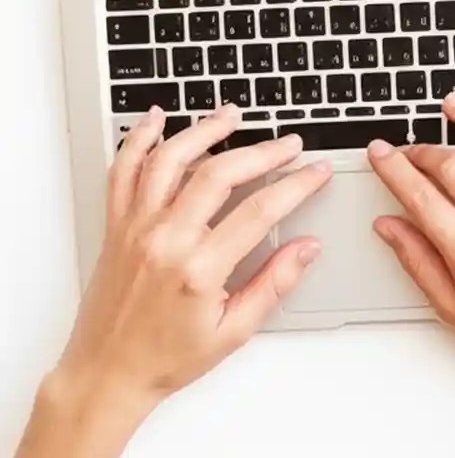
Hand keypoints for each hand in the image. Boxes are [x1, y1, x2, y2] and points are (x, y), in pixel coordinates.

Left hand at [19, 104, 330, 457]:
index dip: (296, 185)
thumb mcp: (234, 331)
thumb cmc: (165, 358)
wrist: (106, 373)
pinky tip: (155, 121)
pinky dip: (138, 141)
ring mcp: (136, 229)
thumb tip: (307, 249)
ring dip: (203, 131)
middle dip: (261, 152)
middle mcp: (165, 241)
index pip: (260, 211)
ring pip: (169, 160)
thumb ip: (274, 284)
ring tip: (230, 115)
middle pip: (218, 174)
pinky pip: (123, 172)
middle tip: (288, 144)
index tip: (315, 172)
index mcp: (199, 270)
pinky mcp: (116, 227)